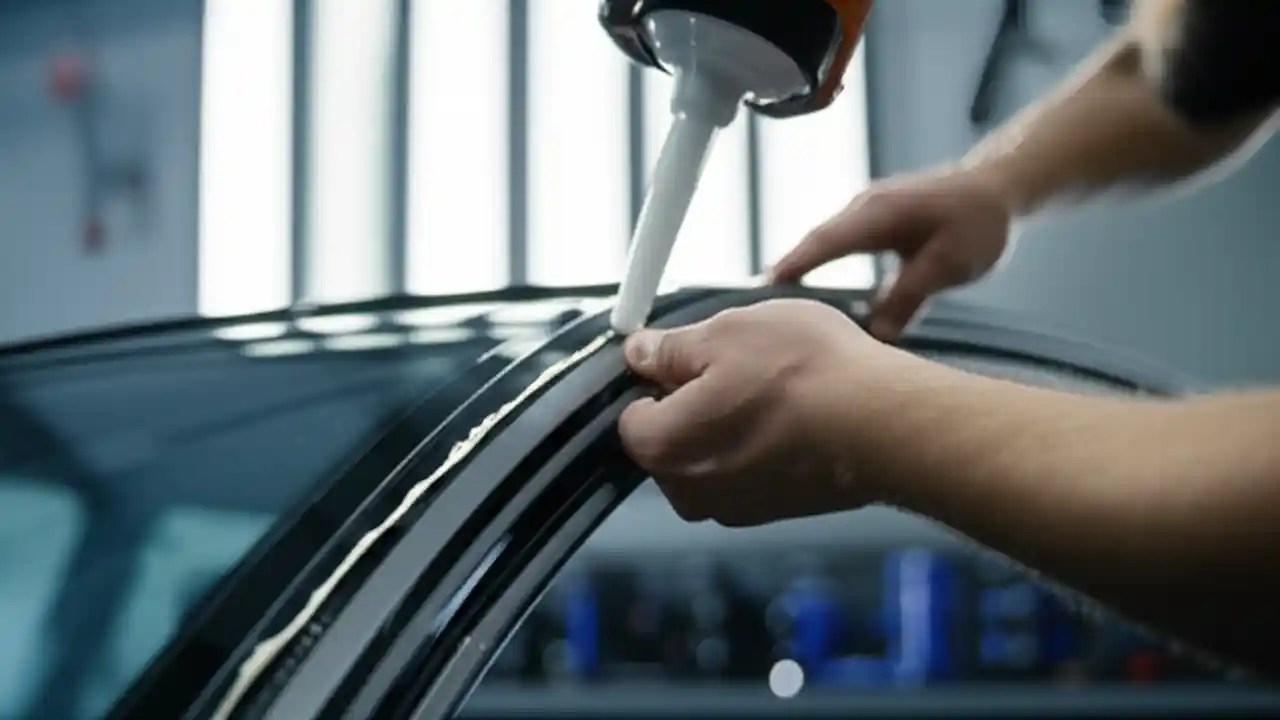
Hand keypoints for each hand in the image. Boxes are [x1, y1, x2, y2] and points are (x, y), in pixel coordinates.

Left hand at [617, 299, 886, 526]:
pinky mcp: (779, 510)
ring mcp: (738, 508)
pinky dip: (767, 444)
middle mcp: (692, 492)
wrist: (886, 426)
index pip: (631, 415)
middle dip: (694, 403)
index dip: (657, 380)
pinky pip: (753, 470)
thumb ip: (670, 347)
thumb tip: (641, 352)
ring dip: (734, 422)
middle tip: (740, 366)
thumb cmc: (807, 378)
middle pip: (671, 438)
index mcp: (663, 449)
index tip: (686, 358)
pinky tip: (799, 414)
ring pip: (714, 454)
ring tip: (777, 387)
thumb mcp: (725, 332)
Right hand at [769, 169, 1012, 340]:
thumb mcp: (950, 264)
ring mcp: (866, 212)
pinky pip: (837, 245)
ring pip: (825, 244)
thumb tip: (876, 334)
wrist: (997, 187)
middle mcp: (865, 208)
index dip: (795, 264)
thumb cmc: (979, 221)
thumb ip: (910, 298)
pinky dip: (820, 265)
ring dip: (800, 269)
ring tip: (776, 306)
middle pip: (816, 242)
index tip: (765, 287)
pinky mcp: (873, 222)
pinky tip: (811, 294)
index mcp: (880, 213)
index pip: (827, 241)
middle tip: (758, 307)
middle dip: (786, 270)